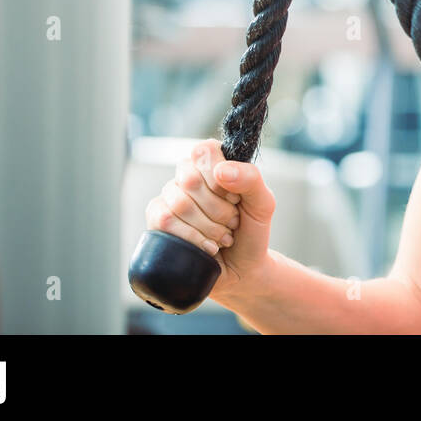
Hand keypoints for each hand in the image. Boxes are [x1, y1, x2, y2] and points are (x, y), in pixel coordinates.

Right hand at [144, 138, 275, 304]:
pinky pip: (164, 222)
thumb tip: (221, 170)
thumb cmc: (251, 230)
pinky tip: (208, 246)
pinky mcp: (157, 221)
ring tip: (222, 236)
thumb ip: (250, 179)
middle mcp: (188, 175)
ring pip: (179, 203)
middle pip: (191, 180)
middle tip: (232, 221)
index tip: (236, 198)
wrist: (242, 269)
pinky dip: (193, 238)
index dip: (221, 179)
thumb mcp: (263, 203)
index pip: (204, 152)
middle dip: (219, 209)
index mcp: (212, 162)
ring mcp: (169, 197)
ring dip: (209, 227)